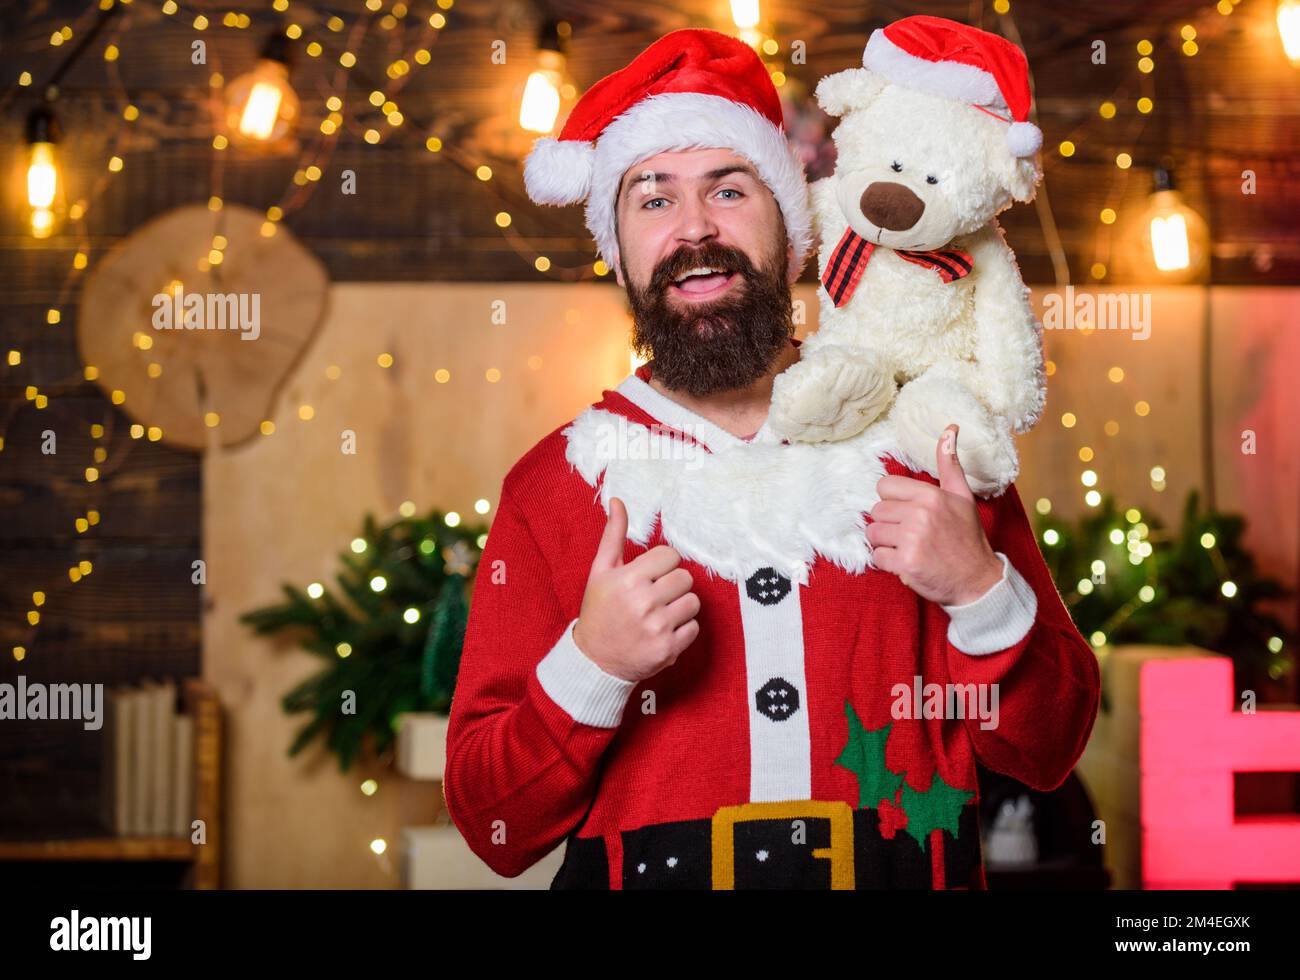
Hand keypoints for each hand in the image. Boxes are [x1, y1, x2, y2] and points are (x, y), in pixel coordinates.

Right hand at [572, 497, 700, 681]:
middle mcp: (644, 602)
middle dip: (672, 585)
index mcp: (628, 579)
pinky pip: (694, 628)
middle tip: (654, 596)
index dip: (662, 565)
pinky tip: (662, 631)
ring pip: (693, 602)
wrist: (594, 660)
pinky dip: (682, 629)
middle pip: (685, 578)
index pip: (670, 556)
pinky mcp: (668, 650)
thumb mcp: (601, 570)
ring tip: (660, 613)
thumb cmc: (599, 610)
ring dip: (680, 606)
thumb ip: (614, 535)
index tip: (650, 576)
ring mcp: (657, 628)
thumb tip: (617, 500)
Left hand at [866, 424, 1003, 605]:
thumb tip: (950, 429)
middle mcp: (920, 515)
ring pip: (873, 533)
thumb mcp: (962, 496)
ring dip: (885, 544)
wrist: (977, 580)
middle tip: (910, 535)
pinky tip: (907, 562)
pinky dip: (888, 562)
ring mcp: (911, 539)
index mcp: (930, 495)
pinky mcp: (905, 563)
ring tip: (908, 548)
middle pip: (876, 511)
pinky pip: (877, 556)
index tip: (908, 513)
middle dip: (888, 524)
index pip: (884, 486)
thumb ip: (949, 464)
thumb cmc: (967, 537)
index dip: (892, 501)